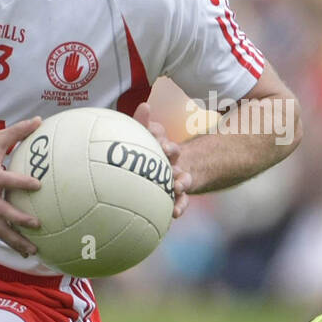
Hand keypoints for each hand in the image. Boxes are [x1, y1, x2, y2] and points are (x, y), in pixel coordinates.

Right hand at [0, 116, 44, 256]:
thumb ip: (18, 131)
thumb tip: (40, 120)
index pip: (6, 180)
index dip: (21, 183)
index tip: (38, 185)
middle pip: (1, 211)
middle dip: (18, 220)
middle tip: (37, 224)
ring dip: (15, 241)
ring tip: (33, 251)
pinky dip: (9, 243)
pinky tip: (23, 251)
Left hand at [133, 102, 190, 218]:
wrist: (174, 174)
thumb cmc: (150, 158)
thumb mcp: (143, 143)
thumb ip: (138, 128)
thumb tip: (142, 107)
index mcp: (160, 144)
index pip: (158, 133)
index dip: (155, 130)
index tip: (151, 130)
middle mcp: (171, 159)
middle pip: (174, 151)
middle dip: (171, 150)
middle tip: (166, 150)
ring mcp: (177, 177)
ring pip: (183, 177)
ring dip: (181, 181)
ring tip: (177, 187)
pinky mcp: (180, 195)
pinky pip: (182, 201)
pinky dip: (180, 206)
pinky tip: (174, 213)